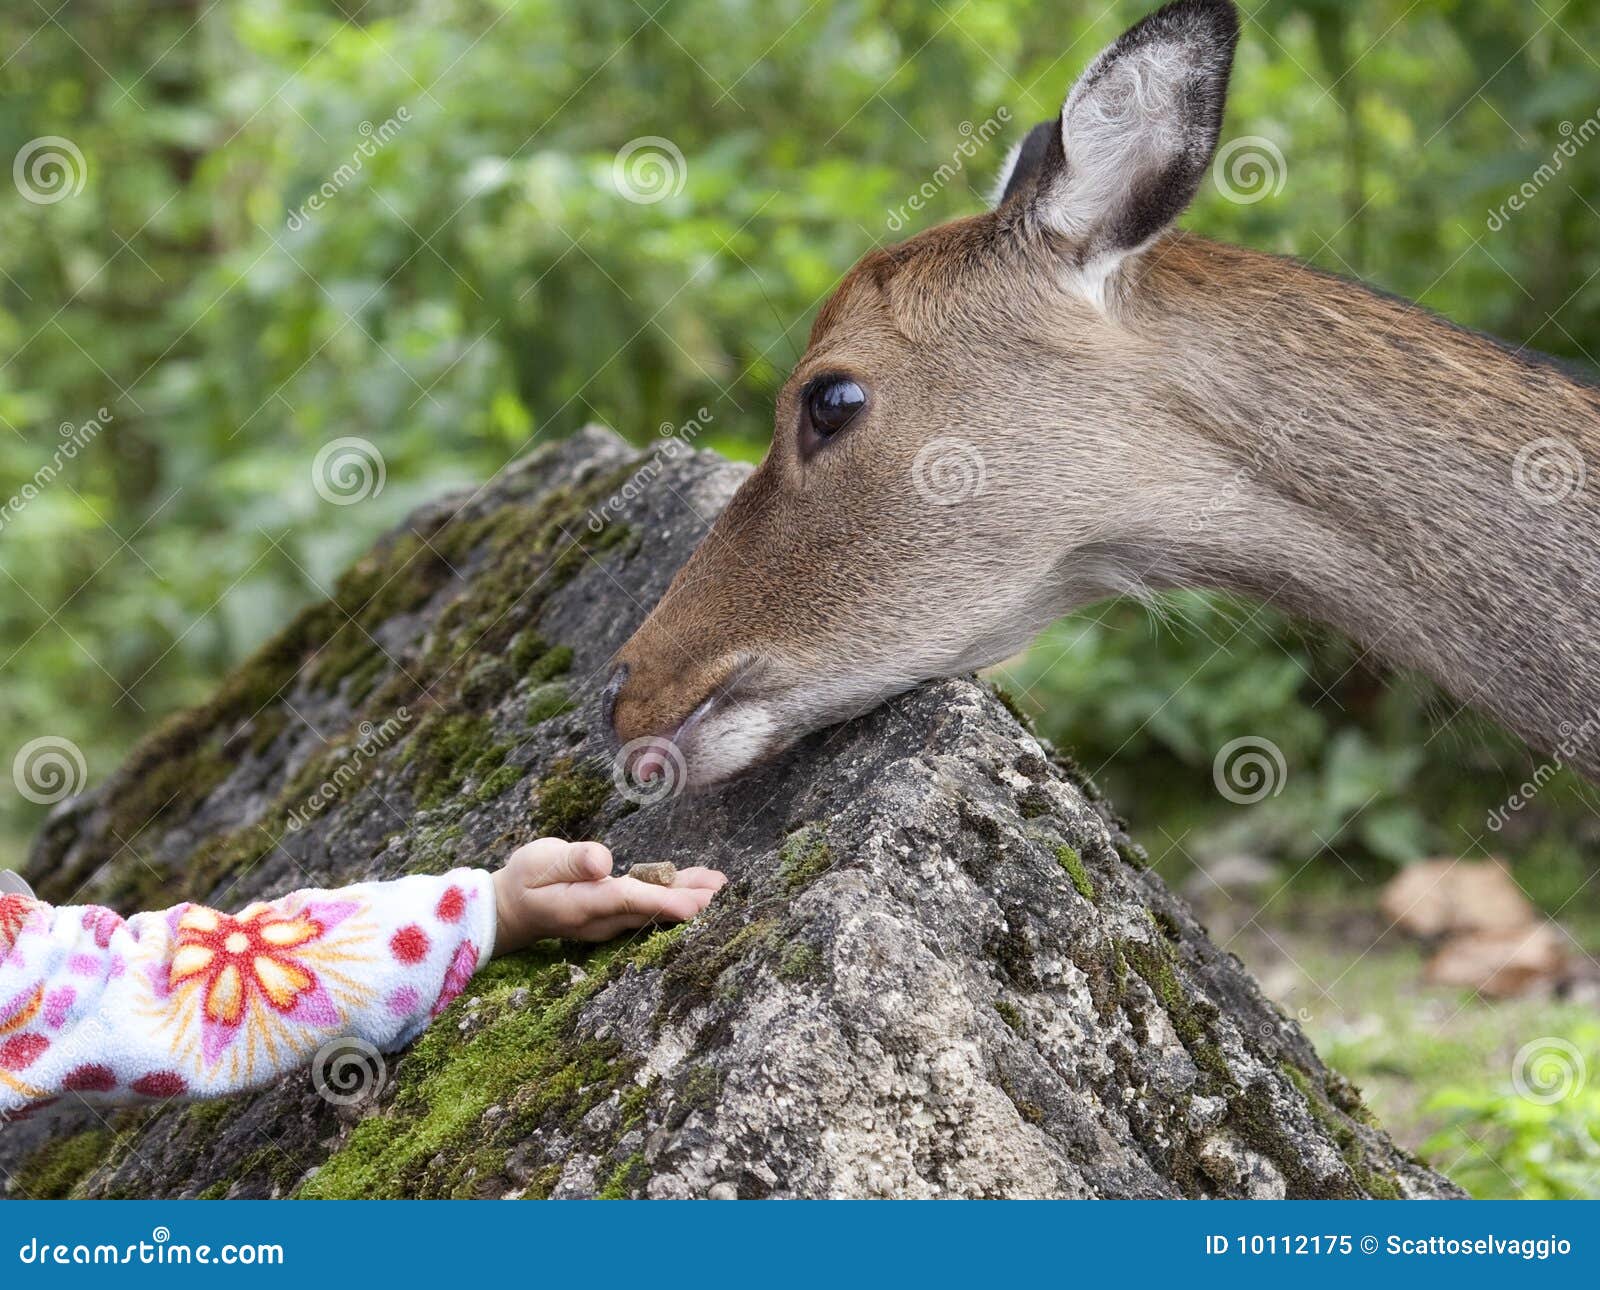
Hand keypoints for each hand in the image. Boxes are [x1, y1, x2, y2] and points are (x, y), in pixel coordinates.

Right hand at [491, 838, 725, 955]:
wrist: (512, 909)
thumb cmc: (526, 879)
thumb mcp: (539, 861)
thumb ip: (572, 860)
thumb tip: (603, 860)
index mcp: (581, 905)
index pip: (627, 902)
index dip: (662, 902)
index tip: (694, 905)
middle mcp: (602, 921)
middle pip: (651, 912)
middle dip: (689, 904)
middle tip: (725, 895)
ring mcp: (611, 922)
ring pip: (655, 911)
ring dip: (689, 900)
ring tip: (723, 888)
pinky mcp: (617, 915)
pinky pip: (651, 907)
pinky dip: (677, 896)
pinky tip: (702, 887)